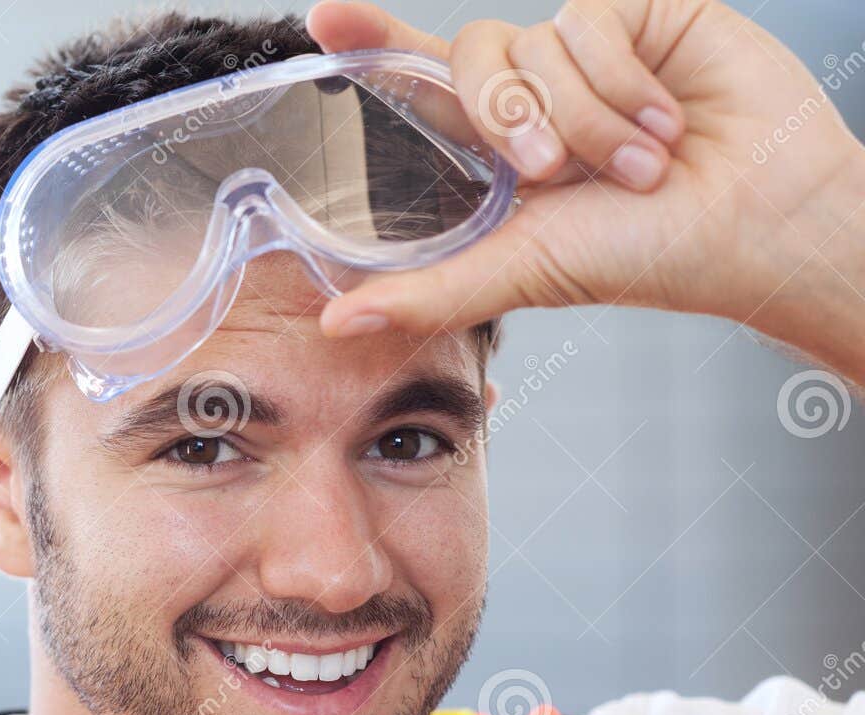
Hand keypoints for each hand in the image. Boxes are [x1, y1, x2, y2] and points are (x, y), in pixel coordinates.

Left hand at [308, 0, 864, 381]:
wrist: (753, 229)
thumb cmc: (646, 257)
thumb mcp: (520, 272)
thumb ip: (427, 293)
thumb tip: (334, 324)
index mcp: (502, 145)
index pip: (425, 81)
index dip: (374, 41)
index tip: (322, 20)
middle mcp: (540, 90)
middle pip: (470, 58)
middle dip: (509, 122)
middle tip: (559, 174)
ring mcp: (590, 50)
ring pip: (532, 45)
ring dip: (582, 118)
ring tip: (639, 165)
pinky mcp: (642, 14)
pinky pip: (587, 22)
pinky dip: (620, 85)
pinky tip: (667, 122)